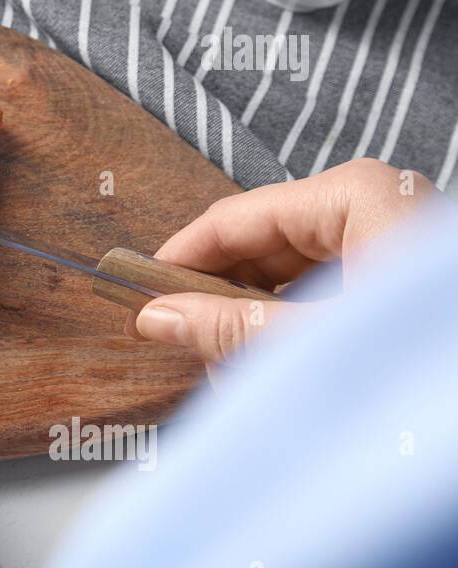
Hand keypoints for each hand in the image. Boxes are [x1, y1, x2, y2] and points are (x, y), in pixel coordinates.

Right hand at [134, 159, 432, 362]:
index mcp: (353, 196)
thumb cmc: (429, 362)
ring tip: (249, 371)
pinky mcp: (396, 277)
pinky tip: (286, 368)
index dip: (179, 260)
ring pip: (290, 272)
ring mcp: (388, 241)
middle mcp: (372, 206)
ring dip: (258, 322)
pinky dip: (295, 329)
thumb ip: (226, 327)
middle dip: (224, 301)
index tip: (138, 297)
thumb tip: (157, 317)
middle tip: (192, 349)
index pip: (233, 217)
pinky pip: (323, 291)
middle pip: (261, 244)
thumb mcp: (312, 344)